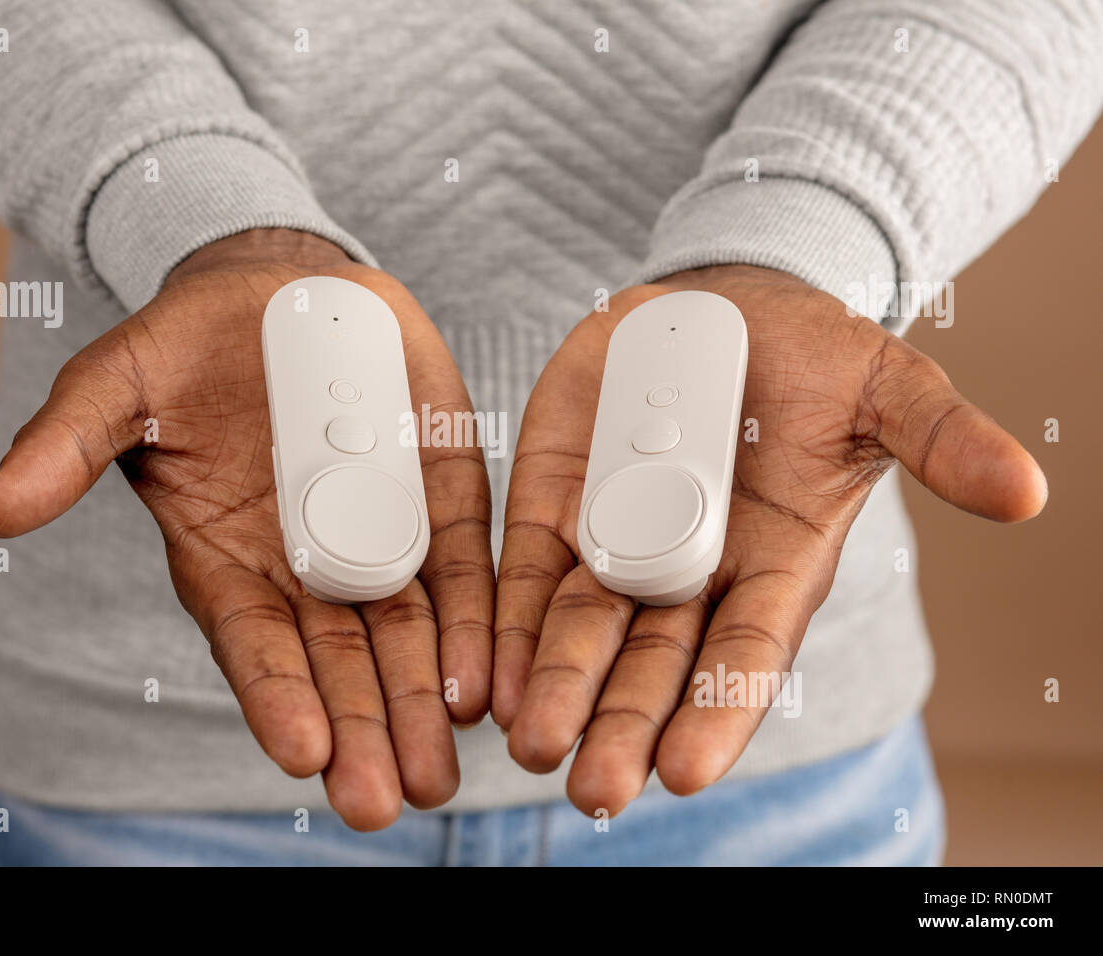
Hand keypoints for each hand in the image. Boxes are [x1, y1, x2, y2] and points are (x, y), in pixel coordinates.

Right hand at [0, 229, 493, 828]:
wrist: (277, 292)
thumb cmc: (187, 345)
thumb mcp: (116, 383)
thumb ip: (67, 446)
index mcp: (227, 558)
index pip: (253, 643)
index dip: (277, 696)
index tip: (303, 752)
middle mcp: (306, 567)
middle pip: (336, 663)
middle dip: (360, 731)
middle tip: (382, 801)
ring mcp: (378, 535)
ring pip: (405, 636)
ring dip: (421, 704)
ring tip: (438, 777)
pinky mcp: (436, 498)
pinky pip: (460, 569)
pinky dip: (472, 625)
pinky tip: (485, 683)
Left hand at [493, 264, 1045, 815]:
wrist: (725, 307)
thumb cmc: (816, 358)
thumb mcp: (885, 387)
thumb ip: (939, 441)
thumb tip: (1026, 493)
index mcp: (771, 566)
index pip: (745, 655)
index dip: (718, 711)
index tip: (687, 770)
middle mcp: (689, 573)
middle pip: (651, 665)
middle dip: (621, 725)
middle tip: (592, 787)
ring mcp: (615, 540)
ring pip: (578, 631)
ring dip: (552, 689)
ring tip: (526, 742)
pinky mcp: (555, 503)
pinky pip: (523, 575)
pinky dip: (502, 626)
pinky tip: (481, 676)